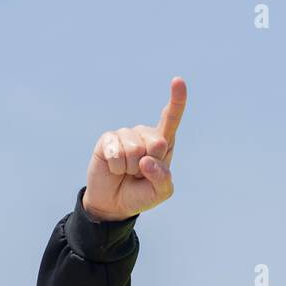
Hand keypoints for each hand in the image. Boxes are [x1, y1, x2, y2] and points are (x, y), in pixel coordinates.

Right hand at [83, 77, 186, 221]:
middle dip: (149, 164)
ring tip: (126, 172)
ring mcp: (125, 134)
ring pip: (134, 150)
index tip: (178, 81)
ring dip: (130, 169)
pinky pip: (115, 153)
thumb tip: (145, 160)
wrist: (114, 203)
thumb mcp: (160, 192)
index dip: (177, 100)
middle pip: (156, 143)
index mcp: (163, 142)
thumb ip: (162, 178)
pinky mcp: (107, 139)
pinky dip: (116, 167)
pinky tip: (114, 168)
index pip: (171, 118)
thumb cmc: (141, 194)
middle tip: (140, 173)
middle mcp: (145, 134)